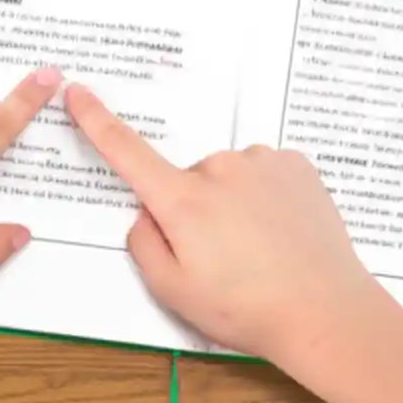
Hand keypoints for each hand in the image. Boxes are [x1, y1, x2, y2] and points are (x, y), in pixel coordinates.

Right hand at [64, 84, 386, 361]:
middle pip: (187, 180)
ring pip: (228, 177)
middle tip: (222, 259)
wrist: (325, 313)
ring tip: (258, 252)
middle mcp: (219, 169)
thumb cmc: (246, 310)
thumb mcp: (173, 292)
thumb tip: (146, 213)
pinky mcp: (296, 164)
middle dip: (193, 211)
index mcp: (182, 202)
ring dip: (233, 204)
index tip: (77, 90)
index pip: (126, 152)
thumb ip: (144, 244)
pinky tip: (280, 234)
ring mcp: (261, 162)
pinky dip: (265, 198)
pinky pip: (263, 174)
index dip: (96, 120)